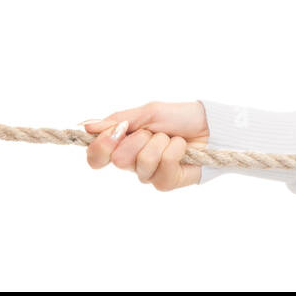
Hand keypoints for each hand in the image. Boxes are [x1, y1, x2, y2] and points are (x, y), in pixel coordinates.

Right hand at [81, 100, 209, 190]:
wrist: (210, 124)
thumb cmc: (179, 117)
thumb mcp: (148, 112)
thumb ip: (118, 120)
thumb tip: (86, 125)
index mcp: (122, 145)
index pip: (96, 157)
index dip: (102, 147)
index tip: (118, 131)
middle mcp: (132, 163)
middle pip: (119, 159)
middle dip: (139, 138)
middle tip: (154, 131)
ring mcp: (149, 175)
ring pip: (143, 162)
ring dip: (160, 143)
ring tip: (171, 138)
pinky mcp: (166, 182)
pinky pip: (163, 167)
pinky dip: (175, 150)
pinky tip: (182, 147)